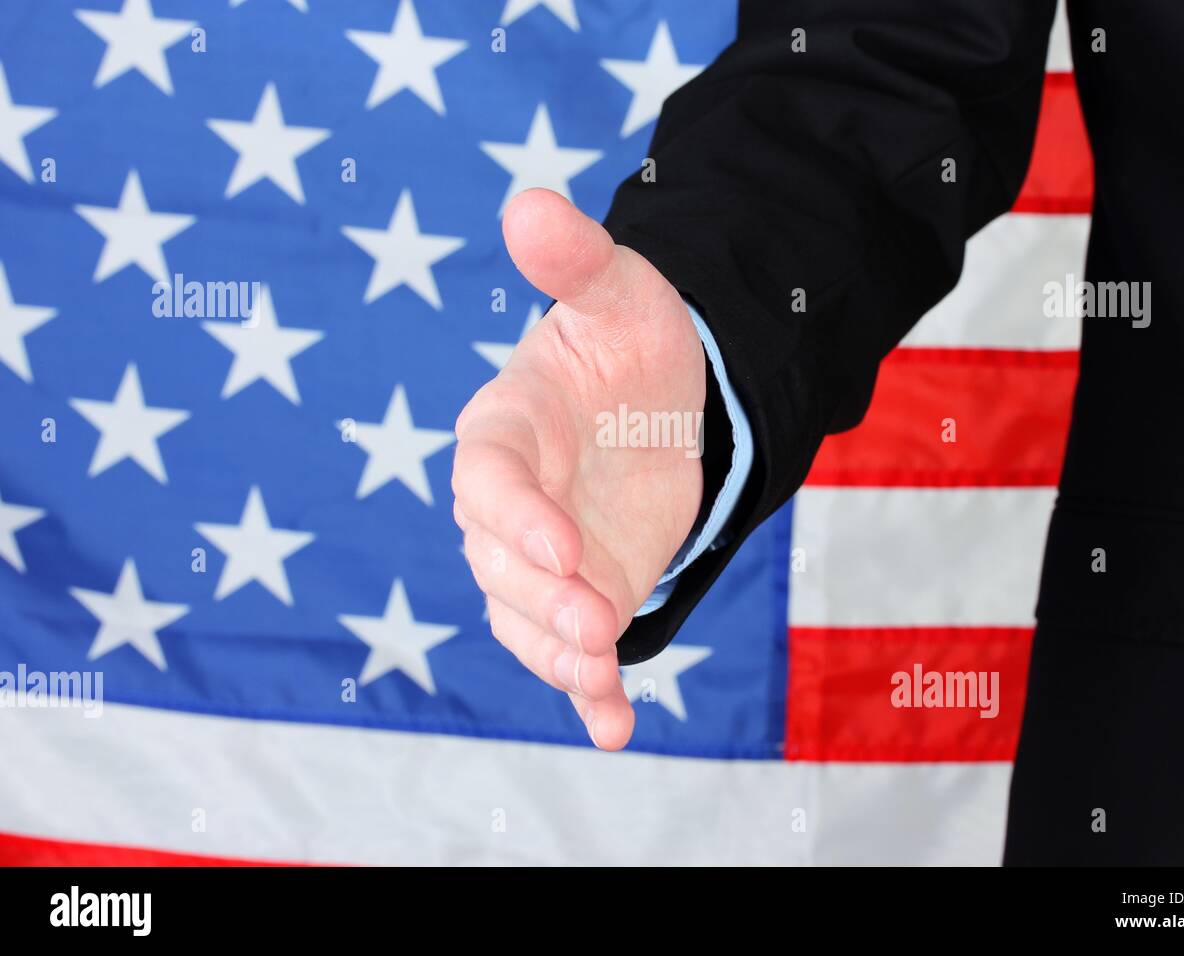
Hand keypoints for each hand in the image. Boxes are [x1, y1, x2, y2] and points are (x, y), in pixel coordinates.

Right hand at [452, 188, 705, 750]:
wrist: (656, 401)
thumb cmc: (627, 344)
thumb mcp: (618, 292)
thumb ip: (576, 260)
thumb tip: (529, 202)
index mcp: (505, 429)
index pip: (489, 477)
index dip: (517, 514)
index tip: (564, 544)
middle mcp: (510, 503)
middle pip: (501, 563)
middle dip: (544, 597)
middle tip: (598, 622)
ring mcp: (542, 558)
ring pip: (527, 616)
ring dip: (558, 653)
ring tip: (601, 679)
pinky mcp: (582, 593)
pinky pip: (570, 652)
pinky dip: (587, 693)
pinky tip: (614, 728)